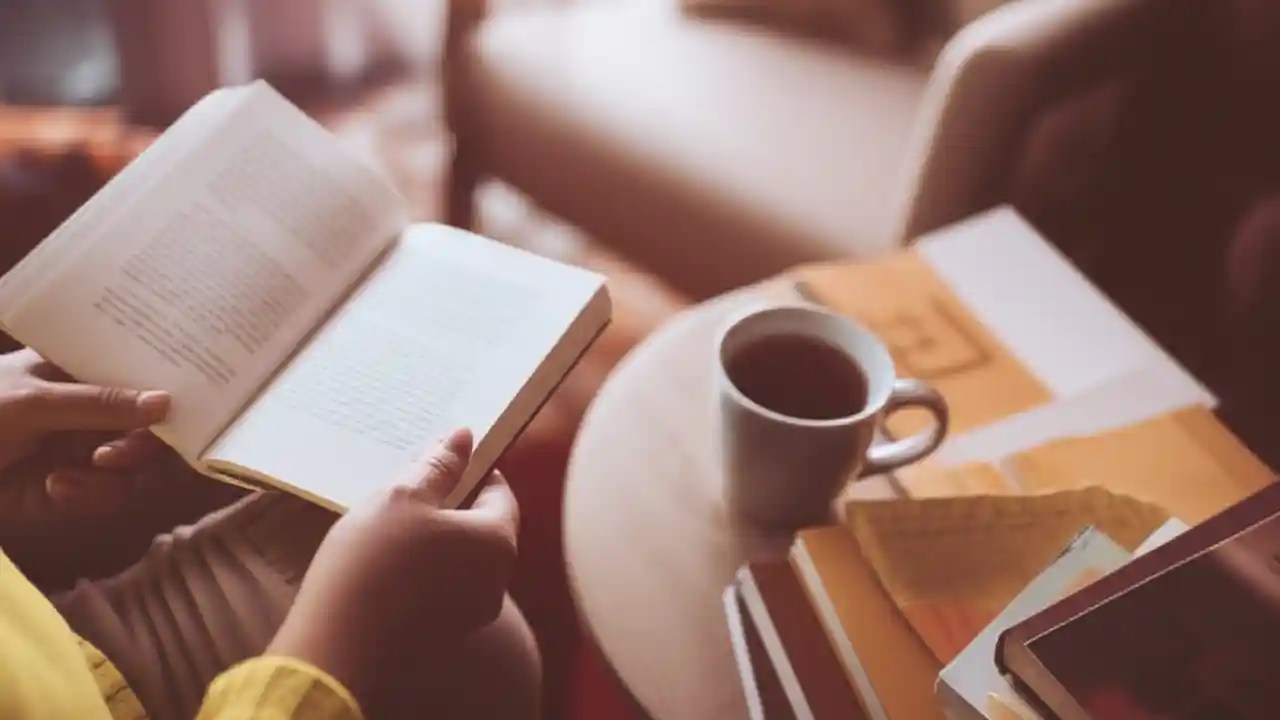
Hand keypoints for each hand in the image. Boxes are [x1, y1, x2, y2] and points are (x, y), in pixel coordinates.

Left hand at [0, 349, 169, 517]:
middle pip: (150, 427)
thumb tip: (167, 403)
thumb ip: (100, 403)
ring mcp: (82, 450)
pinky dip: (90, 494)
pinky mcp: (73, 489)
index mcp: (80, 371)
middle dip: (141, 441)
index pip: (140, 373)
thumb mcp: (33, 402)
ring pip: (136, 466)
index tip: (187, 407)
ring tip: (86, 469)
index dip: (168, 388)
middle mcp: (91, 409)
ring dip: (116, 473)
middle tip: (116, 452)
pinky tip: (55, 488)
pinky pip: (108, 495)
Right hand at [269, 428, 518, 701]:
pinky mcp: (442, 631)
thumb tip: (465, 436)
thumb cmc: (372, 564)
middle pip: (482, 525)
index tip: (440, 457)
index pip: (500, 491)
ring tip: (389, 522)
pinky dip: (422, 566)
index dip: (472, 468)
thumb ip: (439, 465)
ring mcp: (471, 611)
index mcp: (497, 542)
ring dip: (433, 535)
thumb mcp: (403, 498)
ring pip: (460, 556)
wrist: (336, 648)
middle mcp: (495, 580)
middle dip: (450, 502)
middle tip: (408, 487)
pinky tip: (385, 559)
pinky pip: (441, 585)